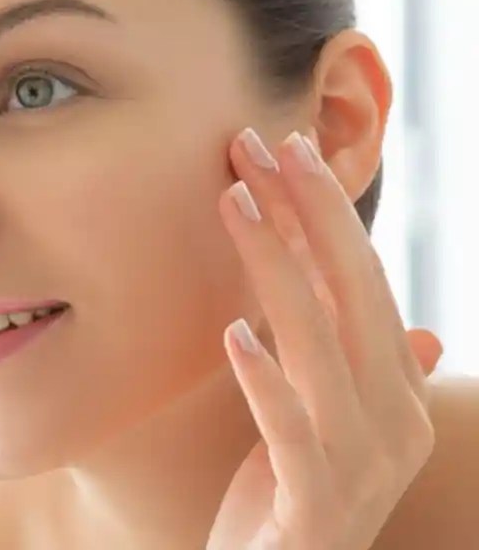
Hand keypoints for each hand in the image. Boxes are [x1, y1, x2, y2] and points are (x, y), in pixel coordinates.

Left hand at [207, 129, 441, 549]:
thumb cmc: (288, 507)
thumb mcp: (326, 434)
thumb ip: (362, 377)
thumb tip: (418, 332)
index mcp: (398, 396)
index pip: (363, 285)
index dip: (325, 214)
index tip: (282, 149)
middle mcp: (393, 426)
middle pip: (353, 298)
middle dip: (308, 213)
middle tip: (260, 144)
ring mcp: (359, 469)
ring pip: (322, 348)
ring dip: (276, 268)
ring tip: (232, 203)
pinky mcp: (314, 508)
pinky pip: (290, 432)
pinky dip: (265, 380)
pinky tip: (231, 332)